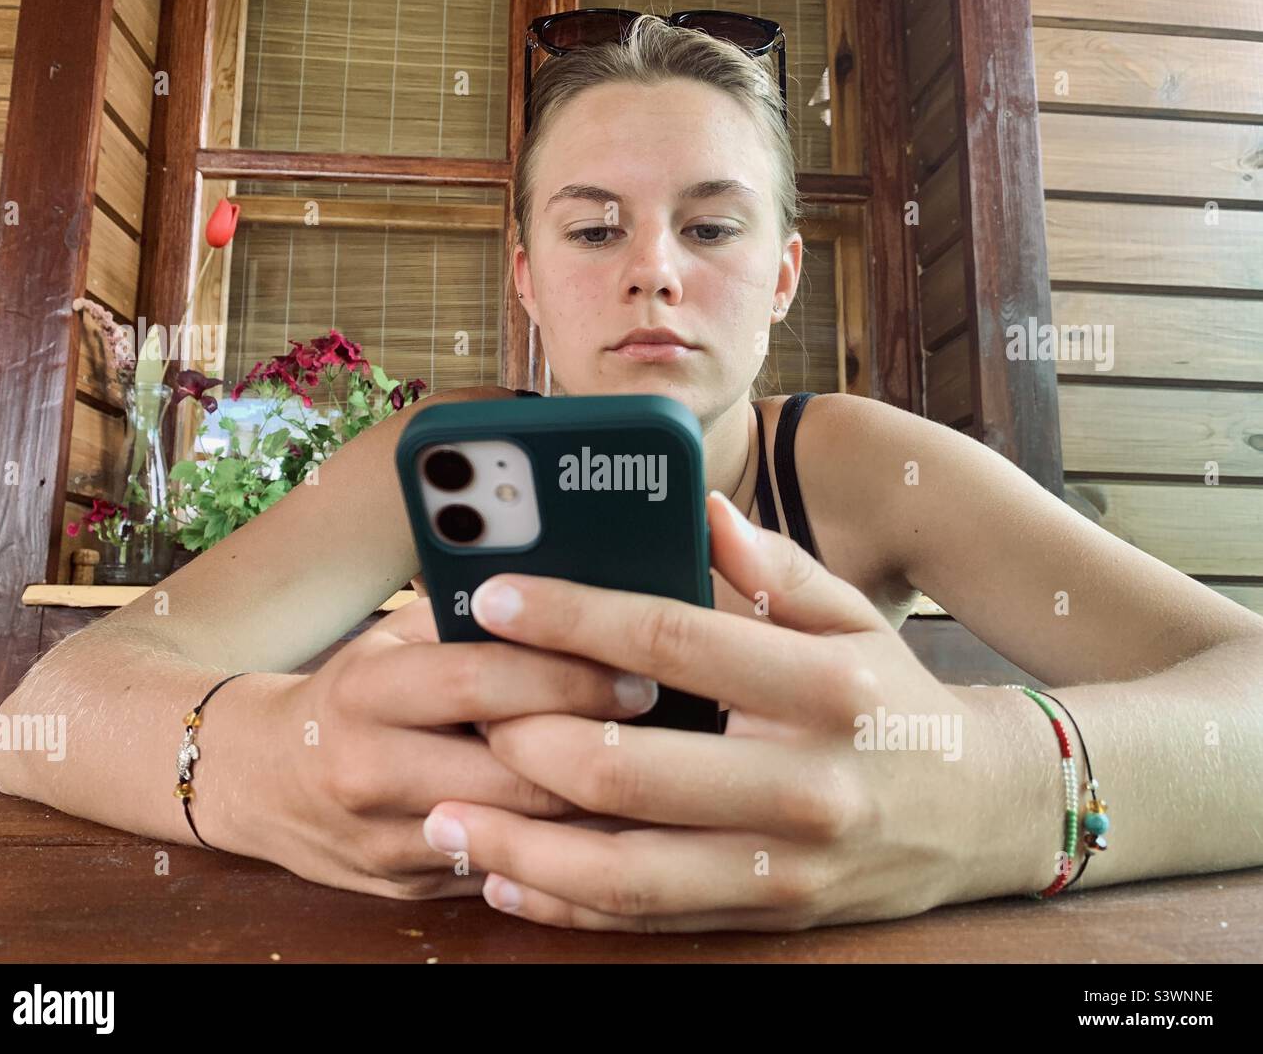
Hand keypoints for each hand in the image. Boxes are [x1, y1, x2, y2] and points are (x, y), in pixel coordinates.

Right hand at [261, 594, 662, 900]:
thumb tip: (572, 602)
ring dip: (588, 806)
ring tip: (645, 770)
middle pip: (511, 771)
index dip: (565, 675)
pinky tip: (597, 820)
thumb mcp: (390, 640)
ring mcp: (384, 841)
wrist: (260, 779)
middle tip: (657, 724)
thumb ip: (466, 623)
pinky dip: (553, 848)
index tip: (633, 671)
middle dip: (595, 748)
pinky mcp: (405, 888)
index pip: (480, 682)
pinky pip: (499, 872)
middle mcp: (367, 770)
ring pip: (515, 834)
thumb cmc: (348, 694)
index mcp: (365, 692)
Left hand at [420, 492, 1015, 931]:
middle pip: (626, 767)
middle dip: (522, 737)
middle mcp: (803, 784)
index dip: (573, 617)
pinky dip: (567, 906)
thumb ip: (775, 568)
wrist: (985, 812)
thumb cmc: (898, 701)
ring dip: (520, 844)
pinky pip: (650, 921)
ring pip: (624, 868)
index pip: (671, 642)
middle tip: (462, 708)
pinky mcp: (771, 918)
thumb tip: (698, 509)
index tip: (498, 598)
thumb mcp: (855, 620)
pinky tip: (507, 876)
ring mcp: (785, 864)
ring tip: (445, 815)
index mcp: (821, 687)